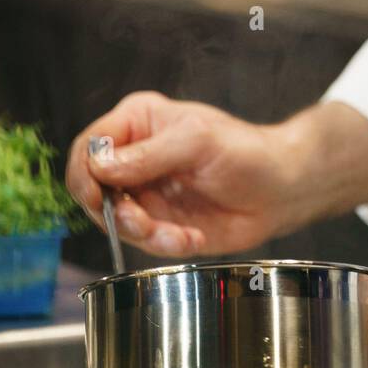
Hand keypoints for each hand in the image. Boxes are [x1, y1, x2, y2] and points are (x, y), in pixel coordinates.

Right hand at [67, 92, 367, 259]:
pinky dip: (163, 245)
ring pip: (113, 222)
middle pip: (91, 190)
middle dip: (116, 212)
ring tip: (178, 233)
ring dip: (143, 233)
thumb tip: (100, 166)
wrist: (281, 191)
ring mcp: (144, 193)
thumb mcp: (197, 141)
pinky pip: (142, 242)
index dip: (87, 173)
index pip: (89, 146)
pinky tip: (191, 237)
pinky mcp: (159, 223)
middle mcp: (134, 157)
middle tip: (143, 221)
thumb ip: (148, 154)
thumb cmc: (246, 152)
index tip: (103, 193)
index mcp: (138, 122)